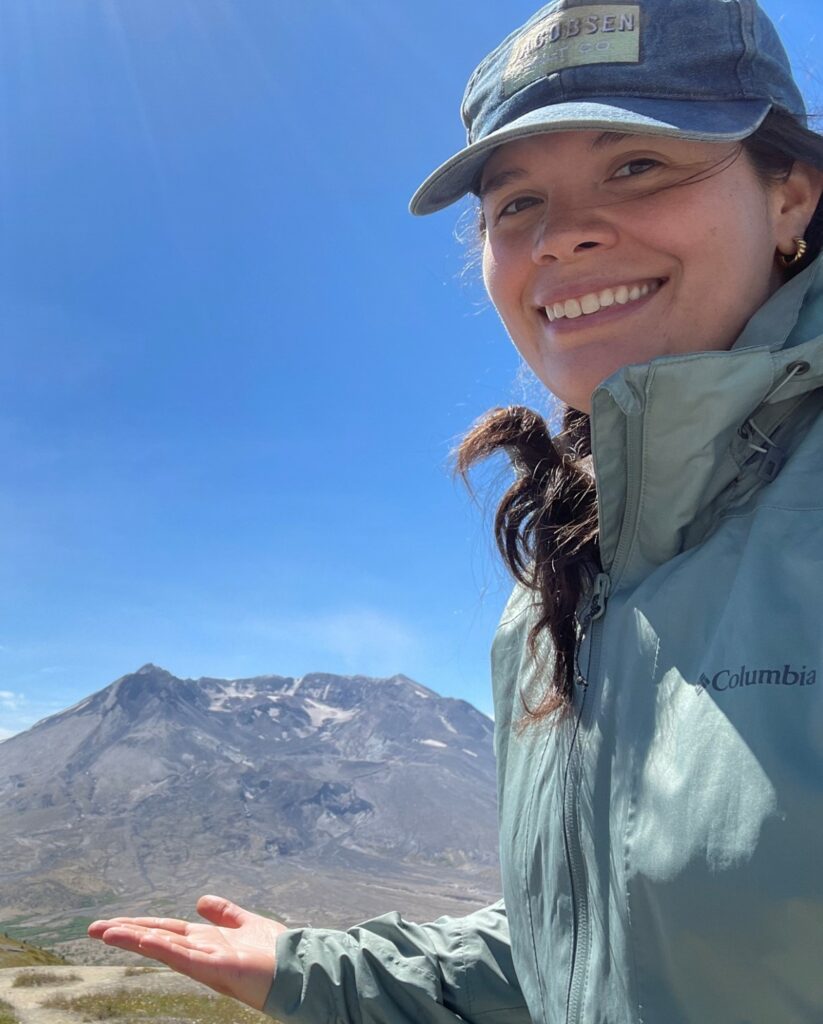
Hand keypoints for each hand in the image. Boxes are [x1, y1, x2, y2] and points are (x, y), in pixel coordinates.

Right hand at [87, 894, 286, 1010]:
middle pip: (158, 938)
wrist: (299, 971)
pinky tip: (146, 940)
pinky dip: (166, 949)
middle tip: (93, 929)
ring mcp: (208, 962)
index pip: (166, 930)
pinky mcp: (220, 969)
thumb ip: (225, 914)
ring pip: (166, 947)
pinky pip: (187, 958)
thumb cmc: (275, 953)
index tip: (111, 923)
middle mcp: (201, 952)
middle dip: (127, 933)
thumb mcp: (247, 925)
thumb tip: (199, 901)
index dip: (140, 925)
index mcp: (206, 941)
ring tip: (107, 932)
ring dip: (136, 939)